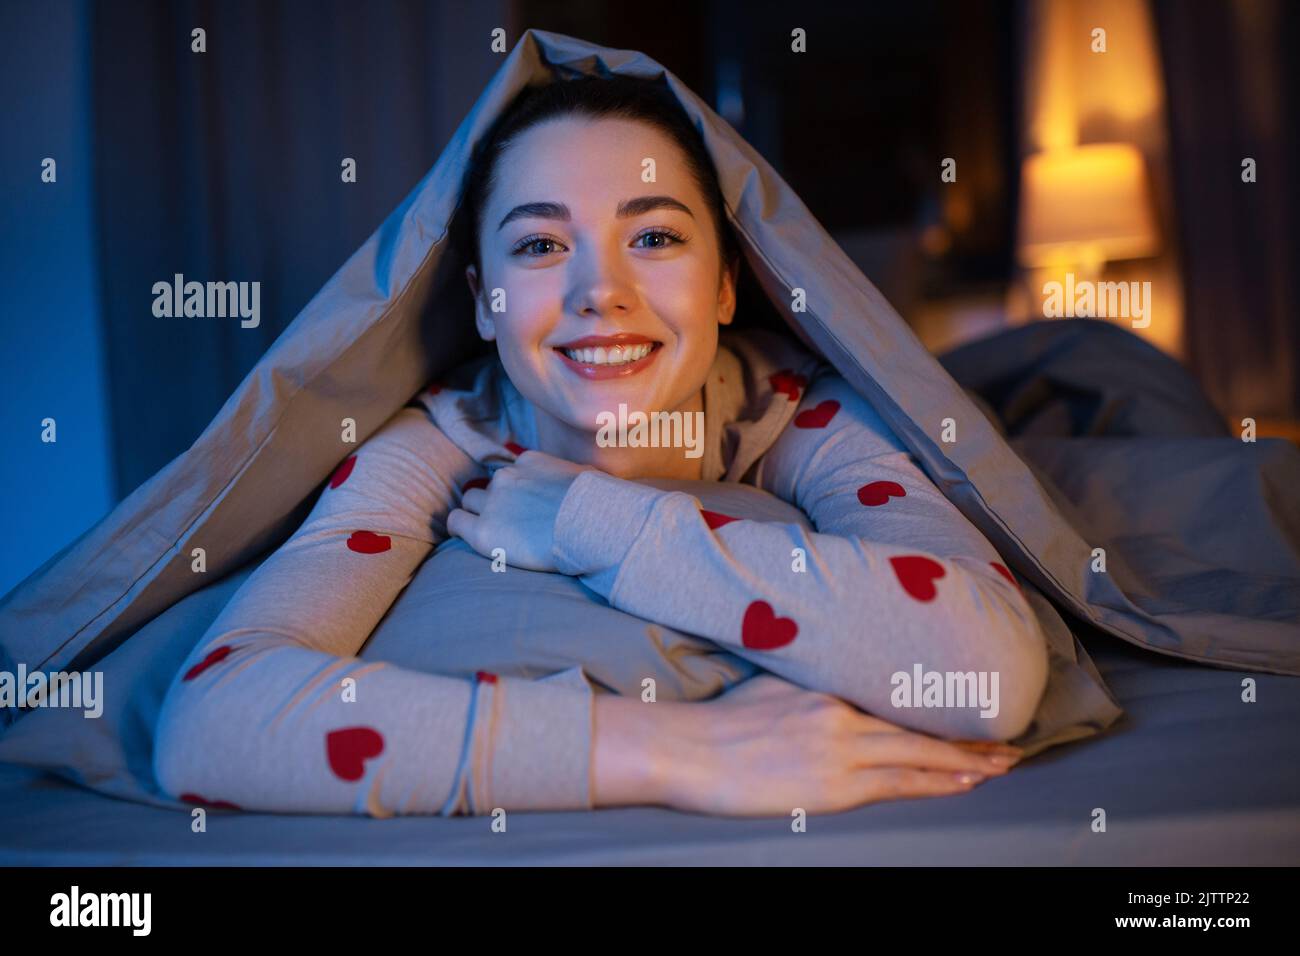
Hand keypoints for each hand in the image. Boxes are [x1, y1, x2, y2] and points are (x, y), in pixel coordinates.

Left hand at [447, 450, 594, 572]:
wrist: (590, 527)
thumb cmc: (597, 505)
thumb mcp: (588, 476)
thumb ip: (574, 475)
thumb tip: (584, 476)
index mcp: (529, 462)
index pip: (511, 473)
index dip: (516, 492)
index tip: (527, 507)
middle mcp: (507, 477)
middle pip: (488, 487)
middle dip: (496, 502)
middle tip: (511, 523)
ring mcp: (493, 503)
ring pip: (470, 501)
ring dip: (479, 514)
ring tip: (495, 532)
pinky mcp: (483, 530)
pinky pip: (456, 522)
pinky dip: (460, 528)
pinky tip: (472, 537)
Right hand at [649, 673, 1024, 816]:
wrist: (687, 749)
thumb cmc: (718, 722)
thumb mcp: (772, 685)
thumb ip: (811, 688)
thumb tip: (836, 693)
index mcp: (827, 685)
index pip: (897, 696)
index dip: (938, 707)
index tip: (969, 709)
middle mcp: (842, 711)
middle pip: (919, 723)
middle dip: (968, 736)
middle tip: (1009, 743)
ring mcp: (841, 746)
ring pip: (920, 752)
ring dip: (966, 760)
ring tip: (1002, 764)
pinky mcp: (834, 783)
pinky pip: (900, 782)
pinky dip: (937, 780)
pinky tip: (964, 781)